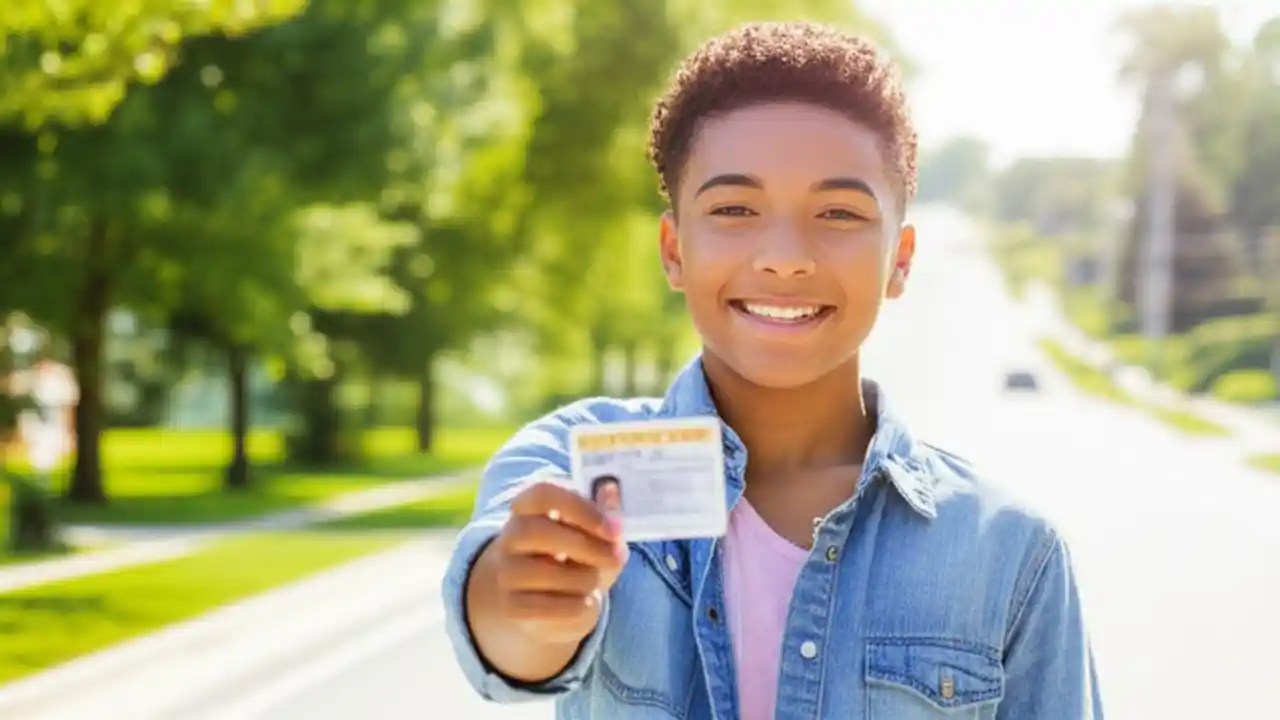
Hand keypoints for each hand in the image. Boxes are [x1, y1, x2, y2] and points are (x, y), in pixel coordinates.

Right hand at [472, 479, 627, 645]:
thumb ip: (606, 514)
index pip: (542, 494)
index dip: (579, 508)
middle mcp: (510, 536)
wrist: (550, 607)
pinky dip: (576, 606)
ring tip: (593, 582)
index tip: (614, 529)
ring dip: (584, 579)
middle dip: (583, 546)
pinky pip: (548, 607)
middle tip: (614, 558)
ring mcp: (505, 572)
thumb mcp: (595, 535)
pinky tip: (582, 602)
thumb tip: (612, 489)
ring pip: (544, 572)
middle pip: (535, 531)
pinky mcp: (510, 607)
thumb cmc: (577, 559)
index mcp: (529, 507)